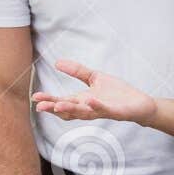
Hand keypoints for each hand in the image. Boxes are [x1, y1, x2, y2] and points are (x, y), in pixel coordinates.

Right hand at [32, 60, 155, 123]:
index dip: (49, 100)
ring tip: (58, 105)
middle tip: (40, 106)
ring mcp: (101, 111)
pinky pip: (104, 109)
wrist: (139, 103)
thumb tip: (57, 62)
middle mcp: (89, 108)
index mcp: (82, 101)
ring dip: (70, 109)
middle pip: (68, 110)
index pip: (62, 101)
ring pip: (83, 112)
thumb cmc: (116, 93)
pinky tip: (89, 99)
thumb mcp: (94, 78)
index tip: (35, 97)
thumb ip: (77, 71)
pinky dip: (96, 105)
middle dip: (54, 108)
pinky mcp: (115, 112)